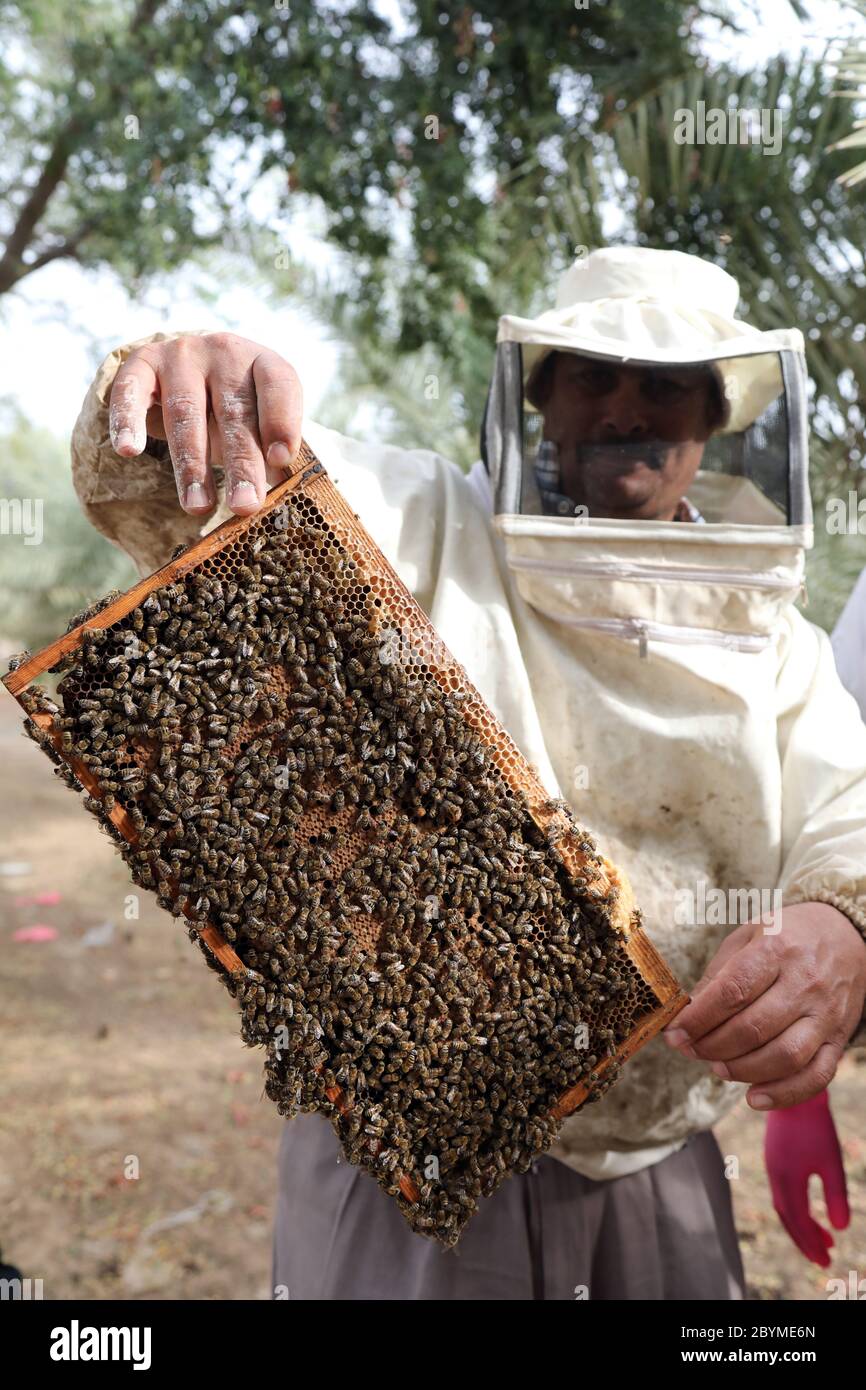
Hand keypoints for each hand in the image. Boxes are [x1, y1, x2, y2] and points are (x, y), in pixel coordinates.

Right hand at [108, 332, 303, 516]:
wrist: (191, 367)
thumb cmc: (236, 406)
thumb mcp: (260, 420)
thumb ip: (269, 449)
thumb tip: (275, 491)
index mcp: (263, 362)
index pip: (278, 385)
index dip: (281, 422)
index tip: (280, 460)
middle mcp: (224, 352)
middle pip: (233, 411)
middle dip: (240, 463)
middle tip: (244, 504)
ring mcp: (181, 354)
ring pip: (186, 412)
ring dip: (191, 464)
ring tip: (197, 505)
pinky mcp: (142, 362)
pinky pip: (131, 391)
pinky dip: (127, 421)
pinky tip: (128, 450)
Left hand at [662, 903, 865, 1108]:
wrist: (847, 935)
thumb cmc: (788, 936)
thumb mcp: (748, 936)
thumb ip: (718, 974)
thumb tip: (687, 1013)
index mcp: (777, 949)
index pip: (733, 992)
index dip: (698, 1018)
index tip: (675, 1033)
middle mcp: (805, 982)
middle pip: (753, 1028)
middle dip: (712, 1046)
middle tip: (690, 1050)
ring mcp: (825, 1014)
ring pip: (783, 1057)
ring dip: (742, 1070)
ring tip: (716, 1066)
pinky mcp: (838, 1039)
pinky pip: (816, 1076)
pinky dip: (784, 1094)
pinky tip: (754, 1097)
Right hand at [764, 1089, 848, 1265]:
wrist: (792, 1090)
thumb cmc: (816, 1126)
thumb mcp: (831, 1162)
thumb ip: (835, 1195)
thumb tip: (841, 1228)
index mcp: (787, 1179)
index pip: (799, 1221)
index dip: (812, 1243)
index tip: (826, 1261)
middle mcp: (774, 1175)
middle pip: (788, 1218)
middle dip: (805, 1240)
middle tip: (824, 1259)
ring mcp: (771, 1166)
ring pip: (783, 1206)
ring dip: (801, 1225)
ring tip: (824, 1238)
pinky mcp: (773, 1157)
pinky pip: (781, 1192)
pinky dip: (795, 1207)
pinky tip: (809, 1208)